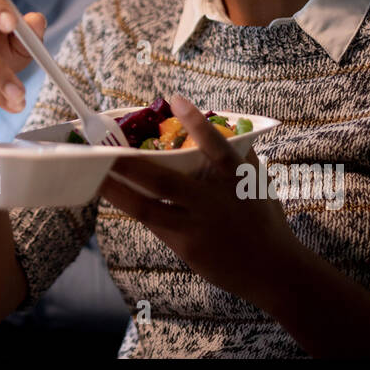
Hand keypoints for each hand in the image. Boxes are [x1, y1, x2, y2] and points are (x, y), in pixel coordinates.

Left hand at [97, 95, 300, 308]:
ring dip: (118, 191)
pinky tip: (113, 194)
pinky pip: (153, 222)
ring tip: (95, 175)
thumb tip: (222, 121)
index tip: (175, 99)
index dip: (197, 122)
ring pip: (148, 208)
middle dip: (130, 165)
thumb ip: (240, 154)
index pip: (217, 146)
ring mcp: (196, 226)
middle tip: (104, 149)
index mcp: (236, 179)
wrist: (273, 270)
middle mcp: (213, 202)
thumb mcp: (258, 182)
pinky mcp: (186, 247)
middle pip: (164, 181)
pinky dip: (133, 206)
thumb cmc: (263, 217)